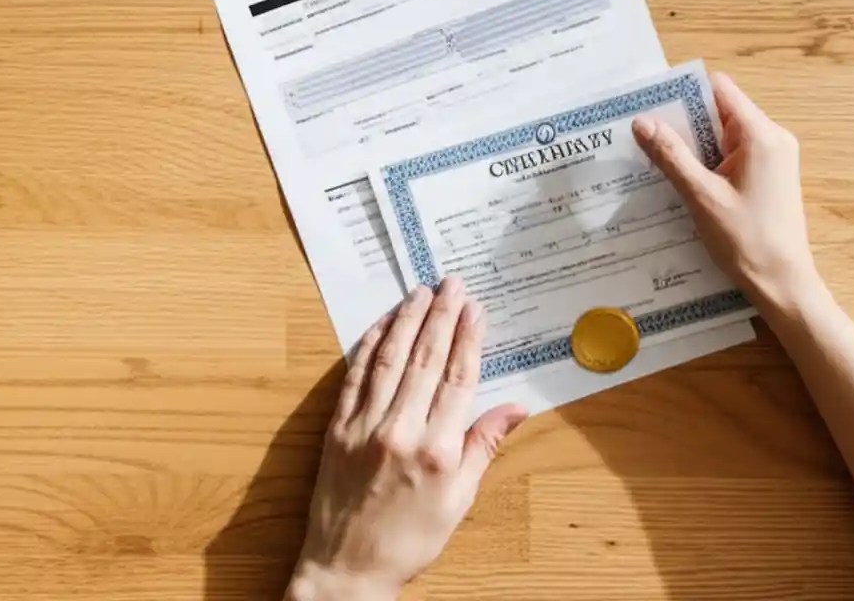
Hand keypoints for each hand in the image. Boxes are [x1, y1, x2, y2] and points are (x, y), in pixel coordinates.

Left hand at [286, 278, 528, 600]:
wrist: (348, 570)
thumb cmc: (410, 540)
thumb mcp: (460, 500)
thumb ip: (484, 446)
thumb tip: (516, 408)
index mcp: (437, 450)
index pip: (458, 378)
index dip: (469, 338)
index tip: (476, 309)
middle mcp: (400, 431)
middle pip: (426, 359)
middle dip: (442, 316)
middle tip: (452, 283)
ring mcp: (364, 428)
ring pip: (389, 360)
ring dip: (407, 320)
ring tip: (421, 292)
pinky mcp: (337, 430)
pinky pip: (354, 377)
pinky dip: (369, 346)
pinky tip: (381, 324)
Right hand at [632, 72, 816, 308]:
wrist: (782, 283)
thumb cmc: (746, 241)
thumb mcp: (702, 196)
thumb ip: (671, 155)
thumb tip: (642, 122)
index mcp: (760, 135)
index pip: (719, 89)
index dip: (684, 91)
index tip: (650, 103)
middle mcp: (772, 138)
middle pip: (721, 110)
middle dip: (684, 120)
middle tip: (644, 133)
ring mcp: (774, 157)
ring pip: (725, 135)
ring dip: (694, 144)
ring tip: (656, 156)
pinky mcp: (770, 176)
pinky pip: (734, 156)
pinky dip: (709, 161)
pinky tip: (683, 178)